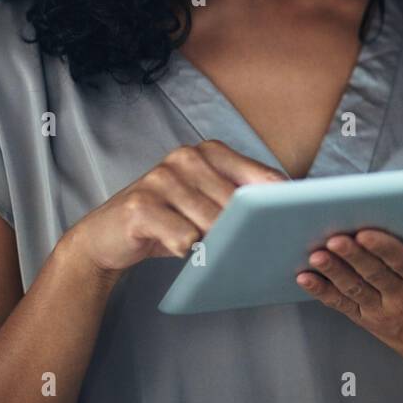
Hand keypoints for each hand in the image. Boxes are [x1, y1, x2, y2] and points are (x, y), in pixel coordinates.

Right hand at [64, 139, 285, 278]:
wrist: (106, 237)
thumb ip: (240, 201)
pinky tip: (176, 249)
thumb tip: (286, 217)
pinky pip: (183, 237)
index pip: (262, 176)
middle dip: (243, 231)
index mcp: (210, 151)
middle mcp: (186, 157)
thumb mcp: (208, 205)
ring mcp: (161, 178)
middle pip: (239, 204)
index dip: (280, 204)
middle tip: (244, 249)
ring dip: (212, 244)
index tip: (296, 225)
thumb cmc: (168, 221)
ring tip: (203, 248)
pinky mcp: (140, 204)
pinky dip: (185, 251)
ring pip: (212, 222)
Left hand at [296, 224, 402, 389]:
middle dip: (354, 257)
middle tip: (334, 239)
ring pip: (355, 290)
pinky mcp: (370, 320)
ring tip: (315, 256)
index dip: (385, 249)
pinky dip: (323, 292)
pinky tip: (306, 278)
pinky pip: (344, 306)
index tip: (367, 233)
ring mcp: (384, 313)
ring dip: (333, 273)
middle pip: (375, 276)